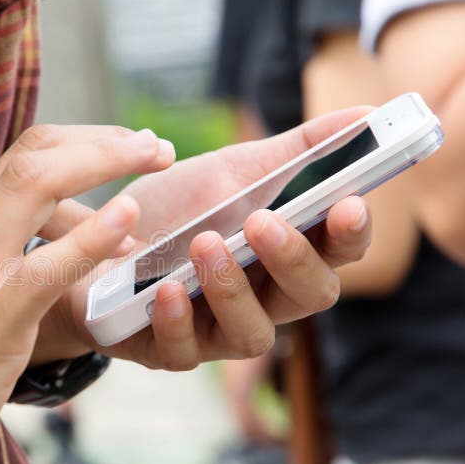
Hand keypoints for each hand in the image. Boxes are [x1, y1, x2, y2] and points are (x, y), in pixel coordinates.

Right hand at [0, 126, 173, 463]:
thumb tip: (47, 244)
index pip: (11, 167)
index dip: (73, 153)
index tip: (113, 153)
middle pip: (29, 156)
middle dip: (100, 140)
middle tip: (151, 144)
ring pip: (36, 182)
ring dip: (107, 159)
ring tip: (157, 157)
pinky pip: (49, 264)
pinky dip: (94, 234)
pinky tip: (128, 218)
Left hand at [34, 108, 373, 369]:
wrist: (98, 239)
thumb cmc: (176, 211)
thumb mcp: (230, 171)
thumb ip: (297, 150)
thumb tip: (366, 112)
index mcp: (284, 254)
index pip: (338, 253)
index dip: (352, 234)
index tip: (349, 203)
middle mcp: (263, 299)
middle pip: (309, 296)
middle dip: (292, 260)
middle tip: (263, 221)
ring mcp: (217, 331)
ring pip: (252, 335)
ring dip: (232, 289)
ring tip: (206, 244)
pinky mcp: (169, 350)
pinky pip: (184, 351)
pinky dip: (178, 321)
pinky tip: (166, 290)